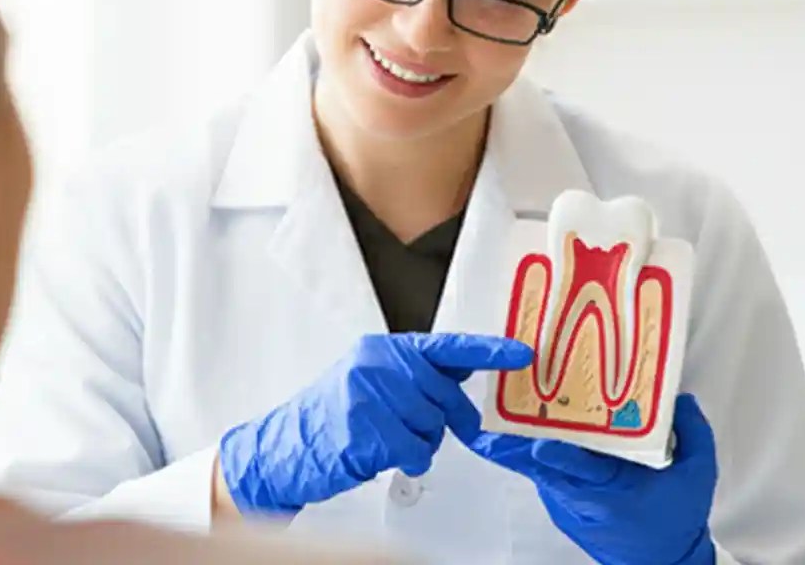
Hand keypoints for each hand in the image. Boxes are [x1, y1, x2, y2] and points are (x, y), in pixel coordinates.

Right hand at [217, 333, 532, 516]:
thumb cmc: (331, 417)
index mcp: (383, 349)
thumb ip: (417, 373)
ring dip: (420, 442)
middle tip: (428, 428)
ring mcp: (369, 396)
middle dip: (447, 417)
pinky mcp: (365, 430)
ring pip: (431, 425)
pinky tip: (383, 454)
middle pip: (444, 394)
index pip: (447, 345)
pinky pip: (414, 450)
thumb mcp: (373, 381)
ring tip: (388, 439)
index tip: (521, 353)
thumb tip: (464, 369)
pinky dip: (408, 459)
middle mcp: (377, 365)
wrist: (283, 448)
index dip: (489, 350)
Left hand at [466, 394, 717, 564]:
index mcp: (615, 491)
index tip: (542, 442)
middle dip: (517, 440)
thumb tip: (680, 397)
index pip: (583, 471)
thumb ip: (691, 432)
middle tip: (494, 412)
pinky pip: (543, 471)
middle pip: (543, 466)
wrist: (661, 562)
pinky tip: (531, 422)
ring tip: (508, 402)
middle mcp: (582, 498)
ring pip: (537, 466)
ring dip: (523, 438)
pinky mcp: (557, 504)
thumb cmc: (677, 518)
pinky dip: (537, 451)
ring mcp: (564, 502)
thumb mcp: (698, 473)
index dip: (561, 455)